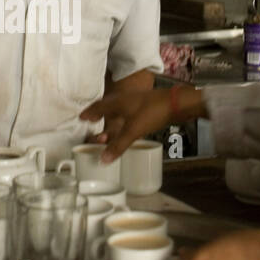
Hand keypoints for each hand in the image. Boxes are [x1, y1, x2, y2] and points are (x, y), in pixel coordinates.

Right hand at [80, 86, 203, 162]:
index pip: (99, 106)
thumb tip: (103, 159)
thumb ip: (118, 145)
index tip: (82, 117)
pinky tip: (126, 125)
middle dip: (98, 113)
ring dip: (110, 117)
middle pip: (107, 106)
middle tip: (91, 120)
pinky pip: (127, 112)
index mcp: (118, 102)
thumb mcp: (134, 130)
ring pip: (118, 109)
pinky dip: (122, 119)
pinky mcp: (145, 106)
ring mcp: (136, 102)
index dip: (90, 113)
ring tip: (106, 125)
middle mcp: (124, 100)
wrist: (177, 103)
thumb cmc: (153, 112)